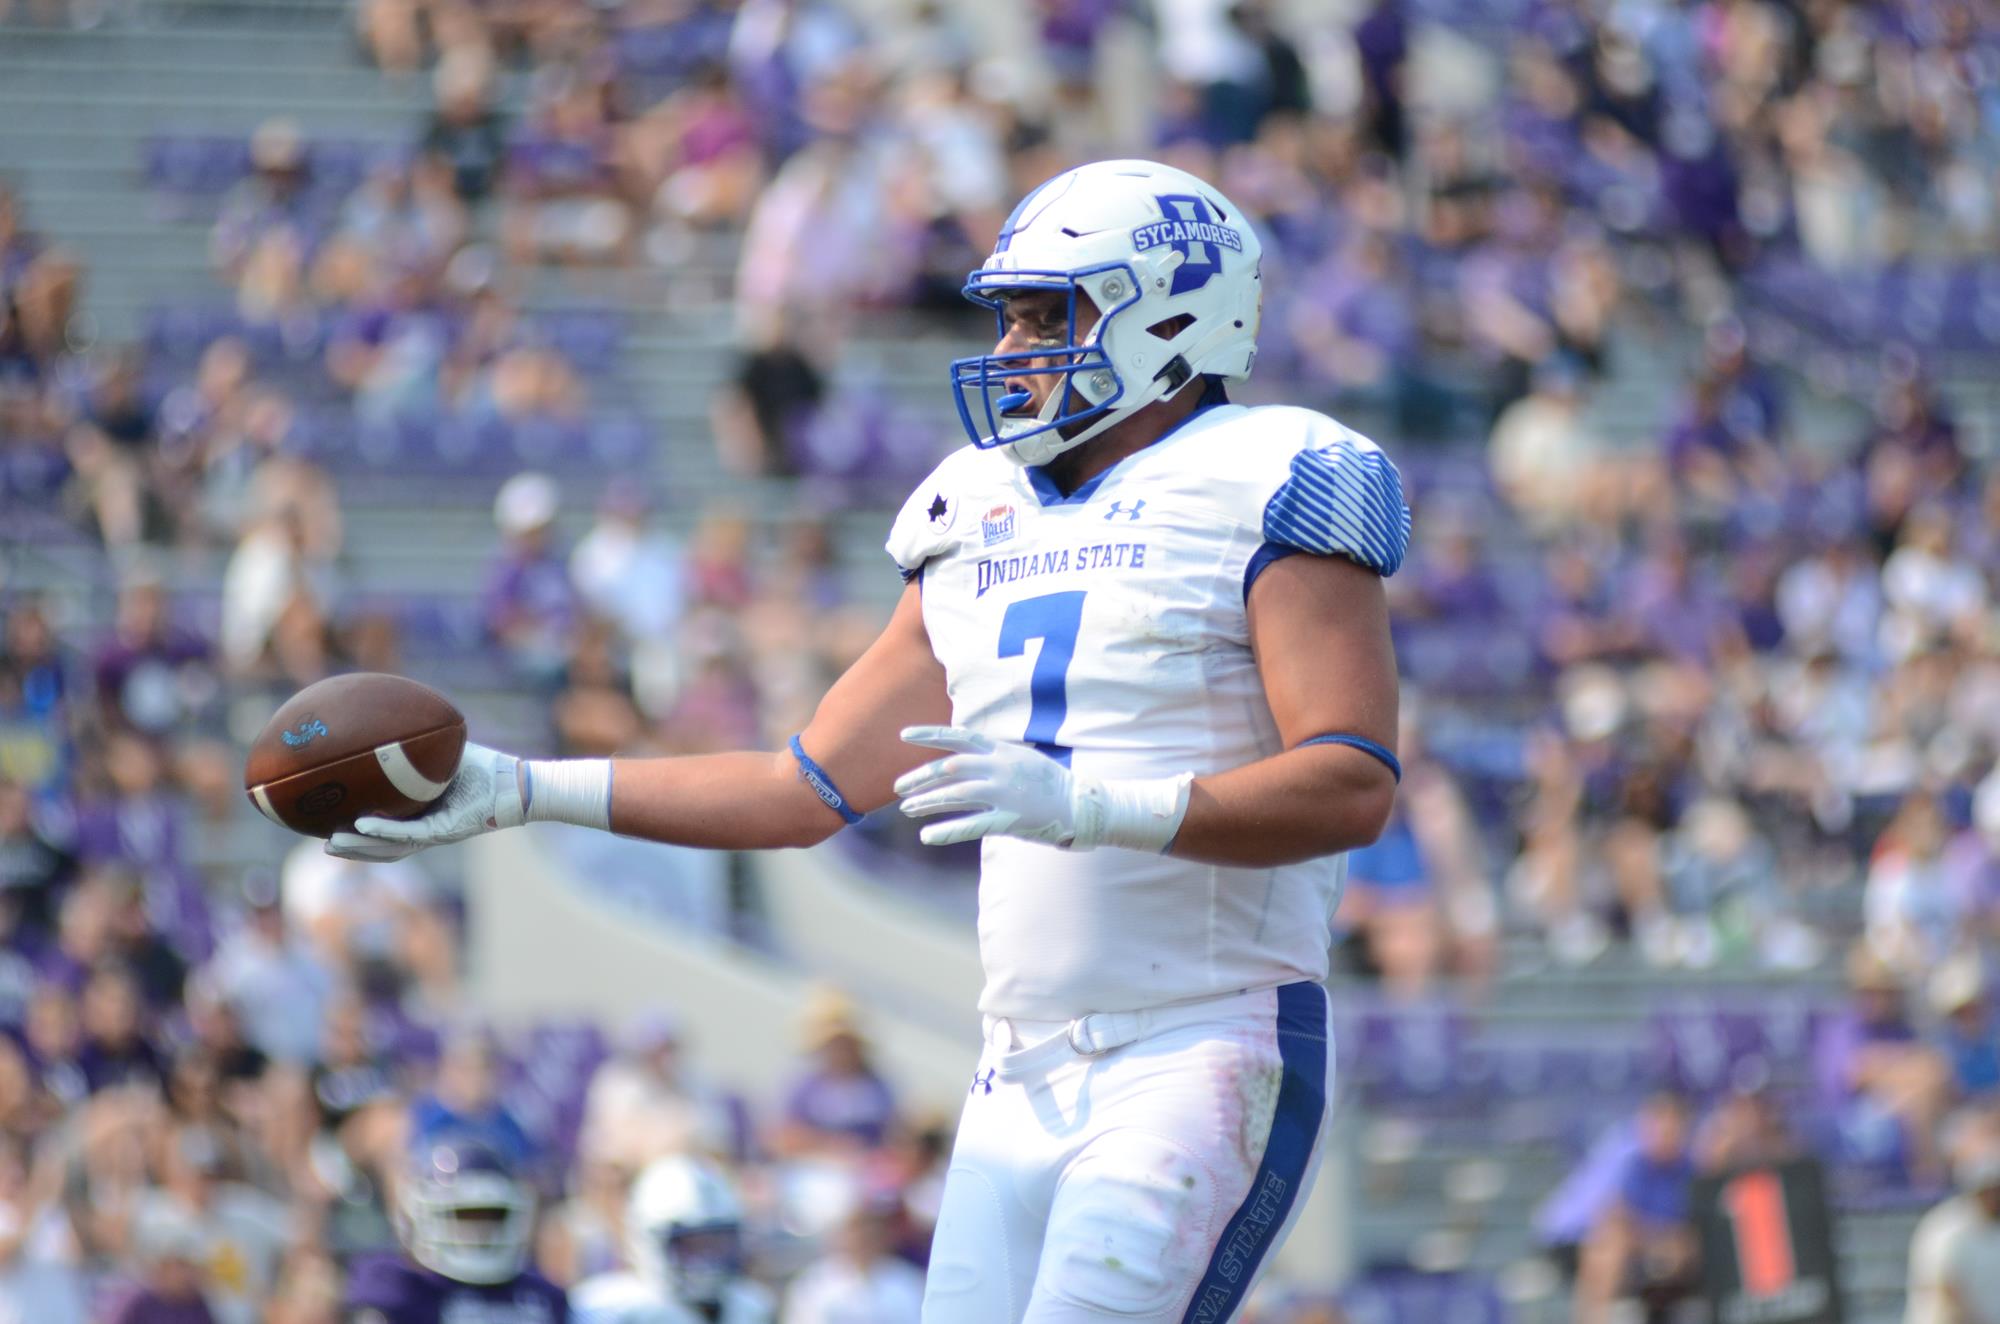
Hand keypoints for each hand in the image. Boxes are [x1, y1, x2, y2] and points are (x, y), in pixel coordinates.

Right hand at [325, 743, 524, 861]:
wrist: (518, 784)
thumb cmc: (488, 770)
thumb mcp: (447, 754)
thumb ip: (422, 745)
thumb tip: (397, 721)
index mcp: (425, 817)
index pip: (388, 831)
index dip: (362, 835)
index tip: (335, 824)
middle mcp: (427, 830)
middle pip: (382, 847)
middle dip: (353, 850)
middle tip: (323, 845)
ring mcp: (435, 832)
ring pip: (390, 847)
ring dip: (360, 848)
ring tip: (331, 844)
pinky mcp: (445, 830)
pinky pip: (408, 833)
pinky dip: (383, 831)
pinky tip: (360, 825)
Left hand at [894, 725, 1092, 847]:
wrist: (1080, 804)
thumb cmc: (1048, 782)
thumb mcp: (1020, 758)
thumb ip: (992, 756)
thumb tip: (961, 756)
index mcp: (1001, 750)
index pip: (958, 736)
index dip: (929, 735)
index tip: (904, 735)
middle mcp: (1000, 768)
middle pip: (949, 768)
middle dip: (920, 777)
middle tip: (899, 788)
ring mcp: (1004, 793)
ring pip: (955, 795)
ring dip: (927, 802)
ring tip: (907, 809)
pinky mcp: (1009, 819)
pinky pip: (970, 825)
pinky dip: (946, 831)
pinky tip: (926, 836)